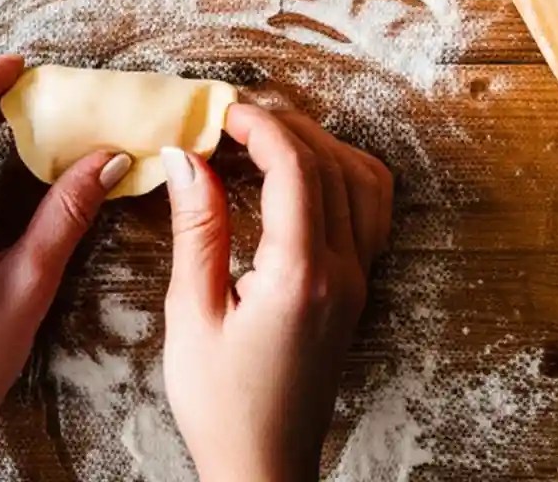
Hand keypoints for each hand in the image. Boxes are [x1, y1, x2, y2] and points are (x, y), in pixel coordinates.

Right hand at [160, 104, 392, 481]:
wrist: (263, 463)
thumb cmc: (220, 402)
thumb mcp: (191, 313)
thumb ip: (196, 230)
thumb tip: (186, 160)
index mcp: (300, 276)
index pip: (296, 169)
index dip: (261, 126)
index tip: (223, 110)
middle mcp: (342, 273)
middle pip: (333, 165)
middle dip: (287, 125)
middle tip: (237, 115)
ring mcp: (357, 282)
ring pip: (363, 182)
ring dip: (321, 144)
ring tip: (270, 135)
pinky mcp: (356, 292)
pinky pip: (370, 212)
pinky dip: (344, 175)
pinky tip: (306, 175)